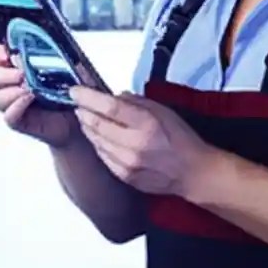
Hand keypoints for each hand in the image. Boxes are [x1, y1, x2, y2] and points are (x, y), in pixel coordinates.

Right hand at [0, 41, 78, 147]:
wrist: (82, 110)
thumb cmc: (72, 83)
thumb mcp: (65, 60)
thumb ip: (49, 51)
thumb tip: (36, 47)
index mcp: (15, 62)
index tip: (6, 54)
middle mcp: (9, 82)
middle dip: (3, 74)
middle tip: (21, 74)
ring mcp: (12, 102)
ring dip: (11, 92)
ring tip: (29, 88)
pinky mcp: (18, 120)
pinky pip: (8, 115)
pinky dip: (17, 107)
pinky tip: (30, 99)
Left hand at [71, 85, 217, 197]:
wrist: (192, 172)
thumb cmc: (181, 139)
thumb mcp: (164, 110)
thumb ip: (138, 102)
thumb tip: (117, 97)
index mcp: (146, 124)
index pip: (109, 107)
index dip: (88, 97)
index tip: (75, 91)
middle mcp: (134, 144)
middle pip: (97, 125)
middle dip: (83, 112)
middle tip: (78, 103)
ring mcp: (127, 163)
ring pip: (97, 142)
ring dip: (88, 128)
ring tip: (86, 118)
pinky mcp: (124, 176)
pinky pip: (103, 157)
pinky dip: (98, 144)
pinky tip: (98, 137)